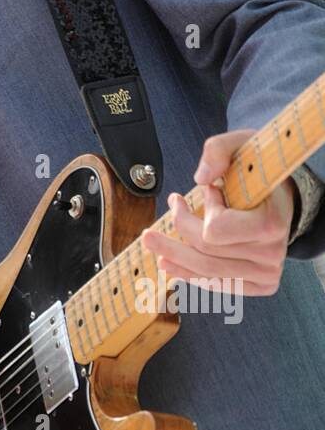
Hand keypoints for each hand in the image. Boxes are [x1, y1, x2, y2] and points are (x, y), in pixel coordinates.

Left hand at [142, 128, 295, 296]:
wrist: (282, 196)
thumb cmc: (257, 170)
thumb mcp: (240, 145)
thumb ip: (218, 151)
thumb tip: (200, 178)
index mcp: (271, 224)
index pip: (216, 231)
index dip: (204, 210)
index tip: (209, 189)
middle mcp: (272, 256)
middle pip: (206, 253)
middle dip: (176, 234)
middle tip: (147, 233)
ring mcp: (267, 274)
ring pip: (207, 272)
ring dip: (174, 258)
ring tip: (152, 245)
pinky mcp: (261, 285)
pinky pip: (217, 284)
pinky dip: (190, 274)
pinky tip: (169, 264)